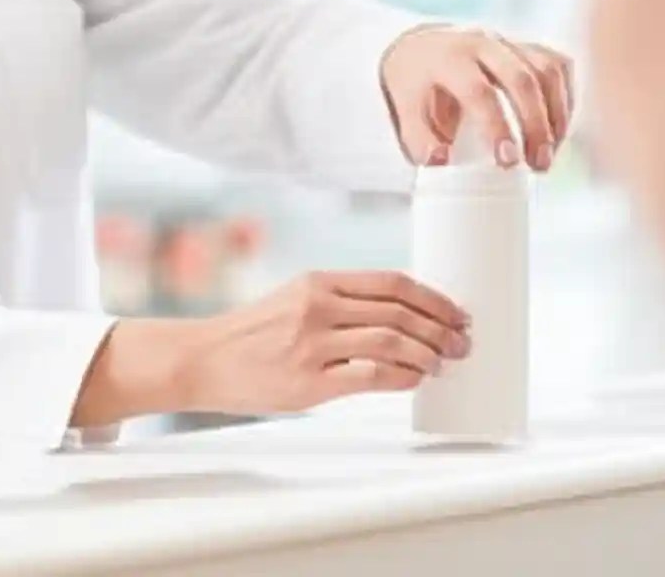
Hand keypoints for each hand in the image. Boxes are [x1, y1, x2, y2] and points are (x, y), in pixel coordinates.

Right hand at [73, 271, 470, 424]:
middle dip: (441, 328)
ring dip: (428, 353)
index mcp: (320, 282)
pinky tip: (414, 379)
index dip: (433, 298)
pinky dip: (402, 377)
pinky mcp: (308, 382)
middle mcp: (319, 307)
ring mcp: (313, 345)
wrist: (203, 360)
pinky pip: (370, 377)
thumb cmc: (253, 334)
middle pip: (399, 312)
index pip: (393, 283)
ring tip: (443, 363)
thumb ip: (342, 303)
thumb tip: (401, 318)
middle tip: (461, 342)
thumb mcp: (296, 299)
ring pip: (391, 342)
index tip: (456, 312)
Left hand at [380, 25, 574, 171]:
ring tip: (550, 154)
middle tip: (539, 165)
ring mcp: (508, 41)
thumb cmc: (413, 88)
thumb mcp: (404, 112)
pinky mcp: (525, 46)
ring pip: (547, 70)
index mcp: (448, 58)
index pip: (479, 91)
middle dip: (536, 125)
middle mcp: (481, 42)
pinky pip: (557, 65)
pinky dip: (565, 98)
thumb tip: (442, 163)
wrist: (418, 48)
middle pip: (521, 79)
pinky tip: (558, 131)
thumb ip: (420, 141)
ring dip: (556, 115)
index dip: (497, 127)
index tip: (508, 162)